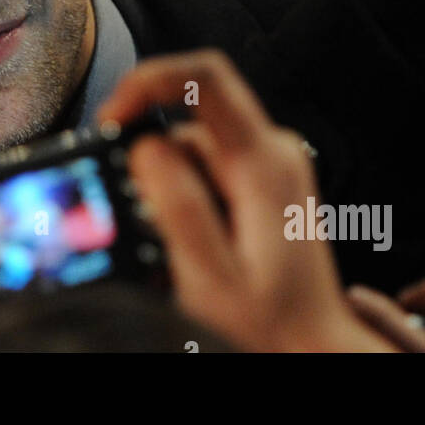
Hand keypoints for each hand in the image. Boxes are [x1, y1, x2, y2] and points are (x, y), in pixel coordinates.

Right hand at [98, 50, 392, 351]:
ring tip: (186, 248)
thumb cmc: (271, 325)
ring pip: (190, 146)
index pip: (205, 77)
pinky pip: (204, 167)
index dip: (147, 80)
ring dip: (169, 189)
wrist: (312, 348)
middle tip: (145, 220)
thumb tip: (145, 147)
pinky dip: (184, 196)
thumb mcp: (209, 276)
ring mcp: (270, 163)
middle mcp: (274, 151)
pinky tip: (196, 241)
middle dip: (150, 164)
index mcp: (264, 163)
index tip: (112, 116)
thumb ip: (177, 206)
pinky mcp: (261, 179)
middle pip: (187, 119)